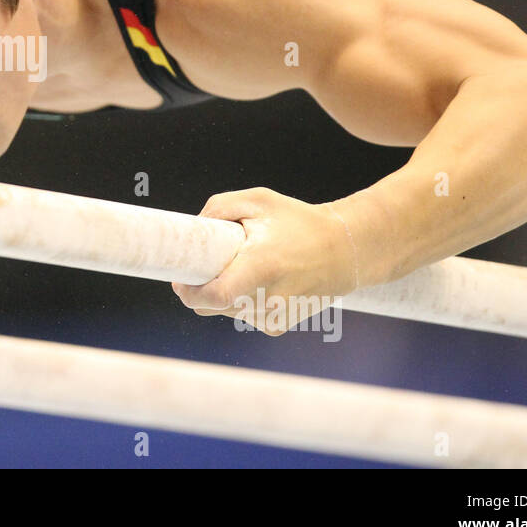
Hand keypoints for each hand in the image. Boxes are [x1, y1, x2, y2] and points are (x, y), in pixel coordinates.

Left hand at [172, 187, 358, 335]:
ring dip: (223, 293)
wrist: (346, 251)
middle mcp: (269, 298)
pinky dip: (240, 301)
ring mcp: (274, 316)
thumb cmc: (298, 222)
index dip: (189, 291)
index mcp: (262, 266)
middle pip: (212, 306)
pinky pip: (242, 316)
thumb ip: (219, 207)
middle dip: (201, 288)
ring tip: (246, 267)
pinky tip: (260, 282)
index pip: (215, 296)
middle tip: (209, 263)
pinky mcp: (277, 326)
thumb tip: (191, 229)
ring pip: (225, 312)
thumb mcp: (259, 200)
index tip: (180, 278)